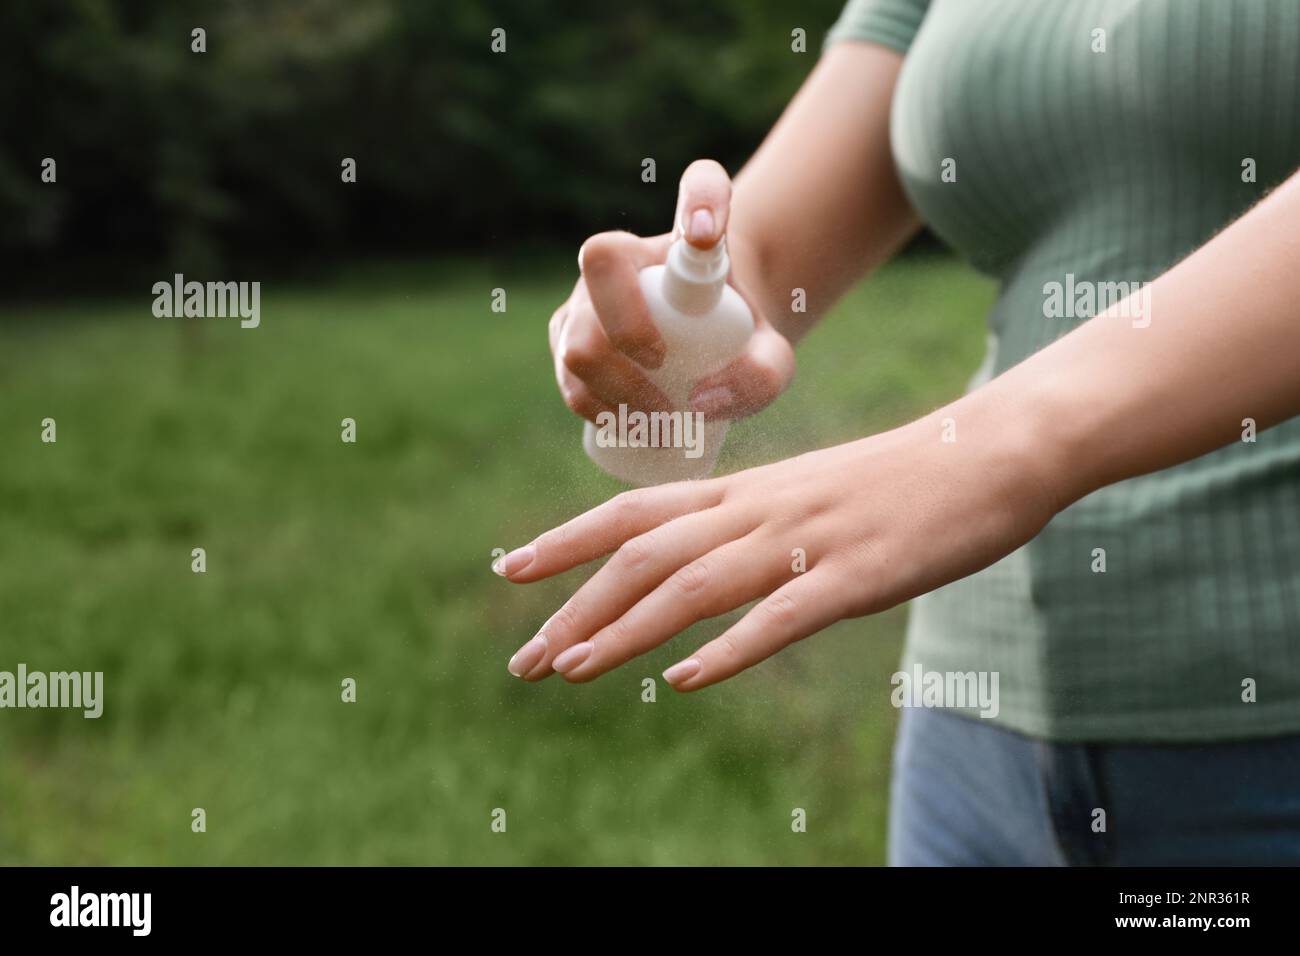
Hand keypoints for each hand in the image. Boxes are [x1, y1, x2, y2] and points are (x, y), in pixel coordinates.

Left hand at [495, 408, 1057, 689]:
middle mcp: (759, 510)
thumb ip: (754, 527)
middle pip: (645, 553)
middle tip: (524, 660)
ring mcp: (805, 541)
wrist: (989, 453)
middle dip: (575, 606)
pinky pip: (779, 616)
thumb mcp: (809, 495)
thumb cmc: (901, 480)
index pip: (634, 510)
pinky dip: (726, 650)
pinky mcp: (855, 575)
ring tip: (571, 669)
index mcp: (746, 491)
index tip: (511, 571)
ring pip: (693, 584)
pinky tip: (683, 681)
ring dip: (625, 630)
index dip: (567, 540)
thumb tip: (708, 568)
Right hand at [549, 159, 794, 421]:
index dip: (702, 198)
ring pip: (576, 335)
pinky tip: (625, 425)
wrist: (704, 346)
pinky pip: (566, 374)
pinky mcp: (566, 340)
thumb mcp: (769, 355)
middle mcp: (624, 255)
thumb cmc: (737, 340)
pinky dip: (597, 409)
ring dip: (614, 387)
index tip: (709, 234)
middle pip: (601, 262)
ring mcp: (585, 297)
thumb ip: (761, 374)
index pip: (700, 185)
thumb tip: (698, 401)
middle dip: (629, 327)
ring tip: (658, 419)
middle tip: (667, 367)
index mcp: (685, 236)